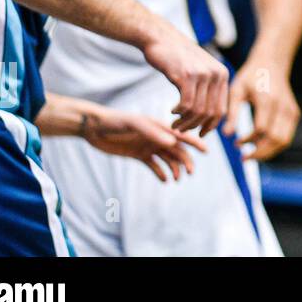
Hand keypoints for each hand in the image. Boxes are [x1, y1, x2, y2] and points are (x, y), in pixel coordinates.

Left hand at [81, 106, 206, 182]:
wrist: (95, 127)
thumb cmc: (116, 121)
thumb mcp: (135, 124)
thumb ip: (153, 133)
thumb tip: (174, 143)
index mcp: (160, 127)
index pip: (182, 135)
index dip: (195, 142)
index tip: (206, 151)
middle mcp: (157, 136)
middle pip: (177, 149)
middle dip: (186, 161)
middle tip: (190, 173)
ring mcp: (148, 145)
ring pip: (167, 158)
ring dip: (175, 168)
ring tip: (177, 179)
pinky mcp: (138, 154)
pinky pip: (154, 165)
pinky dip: (160, 172)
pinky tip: (165, 180)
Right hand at [141, 31, 228, 135]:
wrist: (161, 38)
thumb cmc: (178, 57)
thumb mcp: (200, 71)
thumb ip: (208, 88)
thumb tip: (210, 115)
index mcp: (223, 75)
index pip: (221, 109)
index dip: (211, 125)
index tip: (200, 133)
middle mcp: (217, 74)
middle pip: (210, 112)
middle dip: (196, 126)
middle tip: (182, 130)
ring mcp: (203, 74)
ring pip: (198, 111)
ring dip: (185, 122)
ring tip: (175, 125)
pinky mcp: (187, 75)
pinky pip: (186, 104)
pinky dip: (179, 113)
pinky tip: (172, 112)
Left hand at [223, 61, 300, 161]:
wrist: (272, 63)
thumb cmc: (251, 76)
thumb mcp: (236, 90)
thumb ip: (232, 112)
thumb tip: (226, 135)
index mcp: (267, 100)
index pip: (261, 129)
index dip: (247, 140)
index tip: (235, 143)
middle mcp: (282, 106)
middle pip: (275, 139)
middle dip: (259, 153)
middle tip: (243, 157)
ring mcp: (291, 111)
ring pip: (284, 141)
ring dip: (268, 152)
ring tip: (252, 154)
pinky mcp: (294, 114)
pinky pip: (287, 136)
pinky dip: (274, 145)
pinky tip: (260, 145)